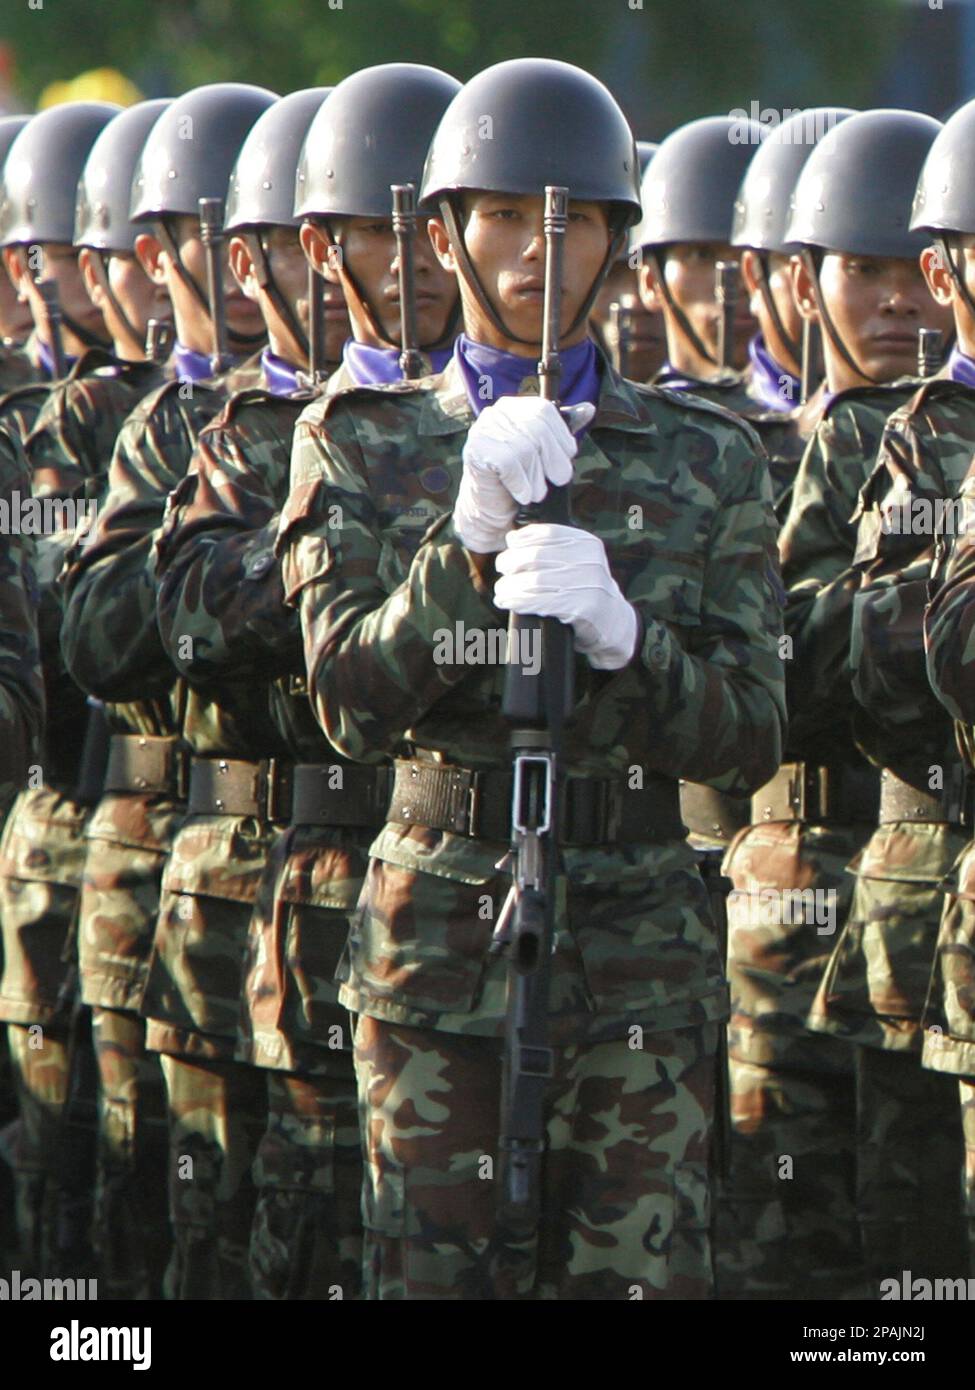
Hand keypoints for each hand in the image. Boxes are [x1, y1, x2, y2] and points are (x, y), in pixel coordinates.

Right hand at [452, 396, 594, 553]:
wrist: (490, 509)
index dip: (562, 435)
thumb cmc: (520, 479)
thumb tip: (590, 409)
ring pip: (524, 448)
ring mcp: (482, 431)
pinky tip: (523, 495)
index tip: (569, 456)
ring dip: (536, 477)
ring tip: (537, 493)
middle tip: (558, 480)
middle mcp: (496, 413)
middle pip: (537, 429)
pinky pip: (508, 463)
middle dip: (554, 459)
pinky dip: (520, 483)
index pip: (544, 410)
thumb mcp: (547, 453)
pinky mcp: (474, 451)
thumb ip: (563, 431)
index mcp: (515, 407)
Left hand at [494, 522, 638, 669]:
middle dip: (512, 561)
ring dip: (510, 586)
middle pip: (538, 556)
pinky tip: (508, 602)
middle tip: (502, 569)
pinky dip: (519, 601)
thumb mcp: (577, 562)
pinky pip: (542, 602)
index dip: (524, 538)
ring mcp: (588, 585)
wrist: (614, 623)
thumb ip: (551, 548)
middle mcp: (590, 561)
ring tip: (501, 591)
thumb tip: (512, 537)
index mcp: (588, 544)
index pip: (549, 533)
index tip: (509, 545)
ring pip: (535, 581)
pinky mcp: (583, 608)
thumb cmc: (586, 590)